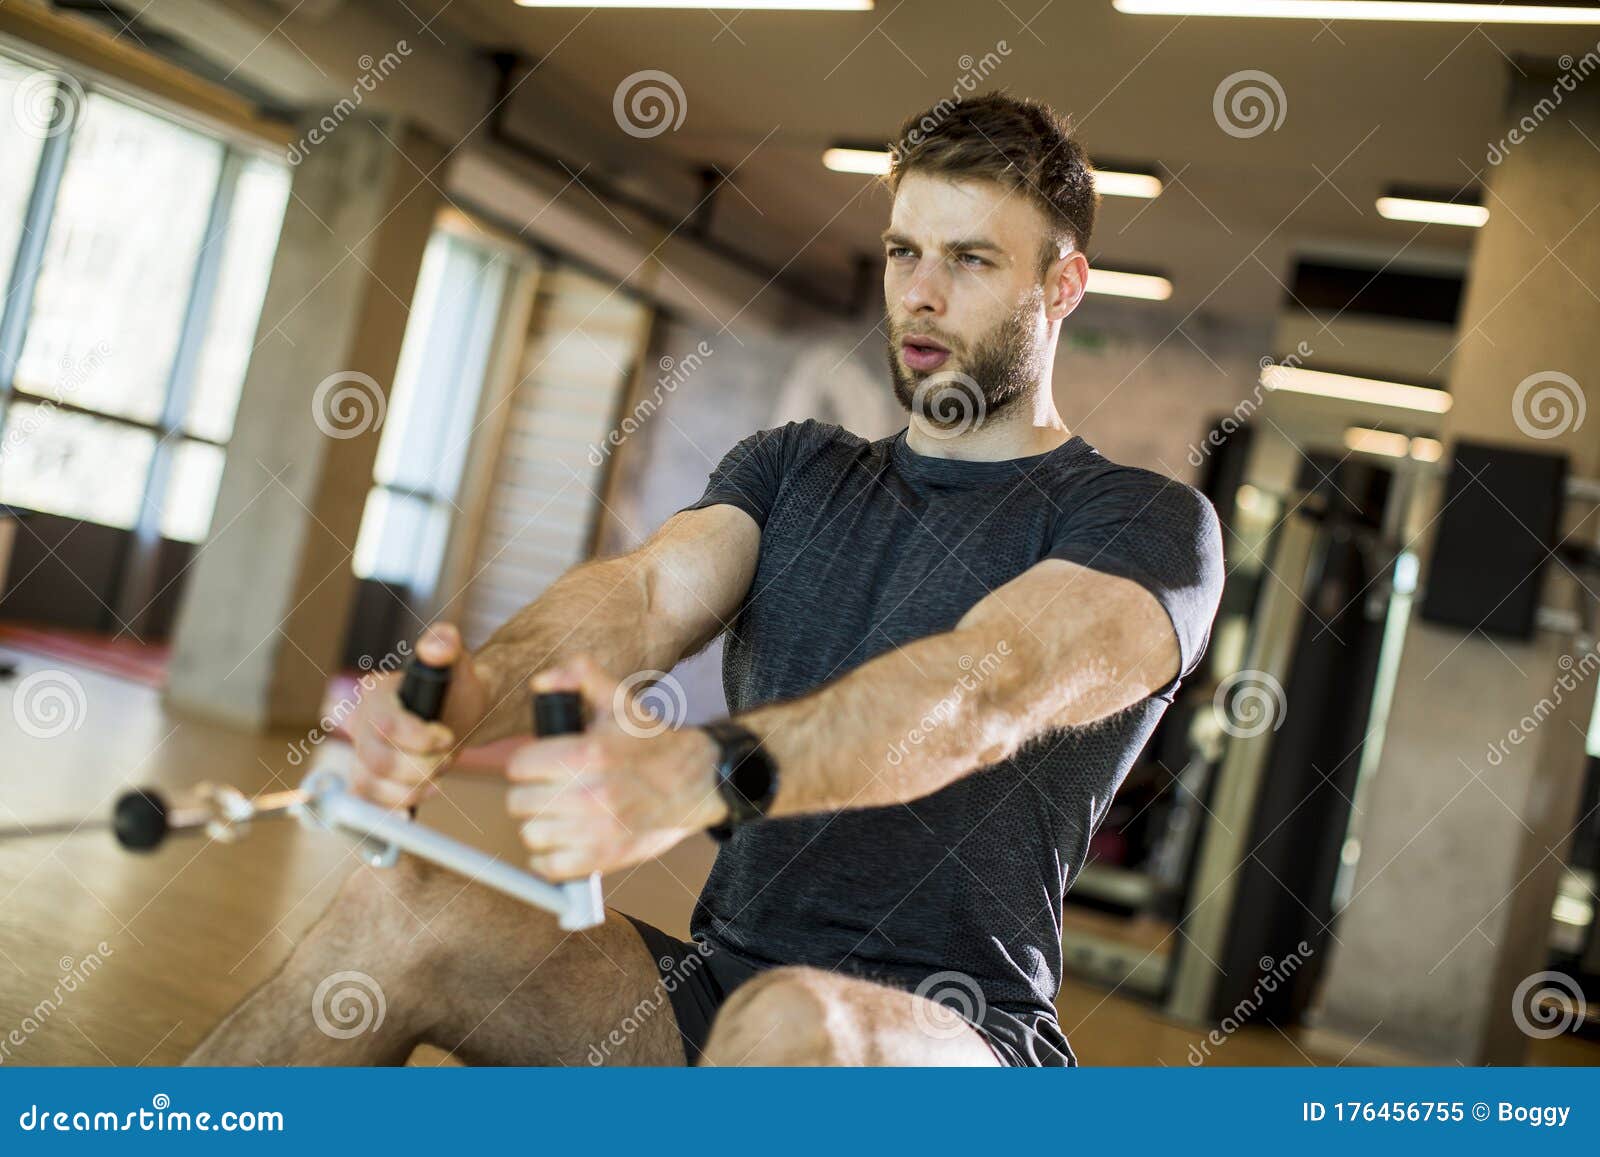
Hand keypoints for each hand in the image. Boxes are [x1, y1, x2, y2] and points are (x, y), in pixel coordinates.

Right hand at [347, 623, 489, 809]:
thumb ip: (446, 646)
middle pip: (374, 760)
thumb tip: (439, 642)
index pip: (384, 723)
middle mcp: (360, 724)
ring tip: (439, 771)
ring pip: (369, 785)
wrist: (461, 715)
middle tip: (447, 756)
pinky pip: (369, 804)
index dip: (419, 738)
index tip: (447, 736)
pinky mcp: (370, 780)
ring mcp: (361, 753)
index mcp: (376, 694)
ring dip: (413, 787)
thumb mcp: (457, 663)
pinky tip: (426, 790)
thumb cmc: (457, 689)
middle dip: (419, 766)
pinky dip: (398, 804)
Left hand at [508, 655, 727, 880]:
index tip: (543, 763)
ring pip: (530, 834)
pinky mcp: (603, 859)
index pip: (518, 766)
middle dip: (532, 791)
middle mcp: (589, 793)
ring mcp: (596, 830)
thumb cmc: (651, 742)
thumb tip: (542, 681)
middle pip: (519, 802)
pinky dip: (550, 857)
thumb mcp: (619, 701)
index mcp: (587, 753)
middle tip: (552, 787)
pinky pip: (549, 867)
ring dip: (541, 823)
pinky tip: (565, 839)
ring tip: (560, 812)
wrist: (695, 781)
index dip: (528, 762)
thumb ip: (580, 676)